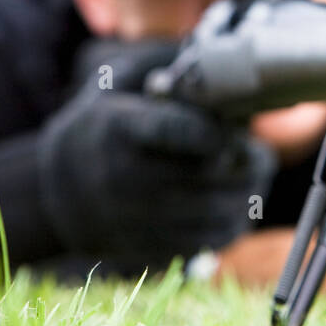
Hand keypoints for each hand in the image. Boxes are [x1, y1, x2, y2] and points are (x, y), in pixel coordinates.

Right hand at [38, 87, 275, 264]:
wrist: (64, 192)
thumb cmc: (112, 129)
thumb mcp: (123, 89)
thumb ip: (173, 80)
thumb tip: (229, 78)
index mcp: (118, 128)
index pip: (175, 129)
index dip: (215, 131)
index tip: (236, 129)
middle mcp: (123, 176)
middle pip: (208, 172)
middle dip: (246, 162)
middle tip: (261, 154)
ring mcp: (135, 217)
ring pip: (216, 209)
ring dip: (247, 193)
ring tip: (256, 177)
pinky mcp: (150, 247)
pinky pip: (208, 239)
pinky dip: (233, 222)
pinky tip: (238, 205)